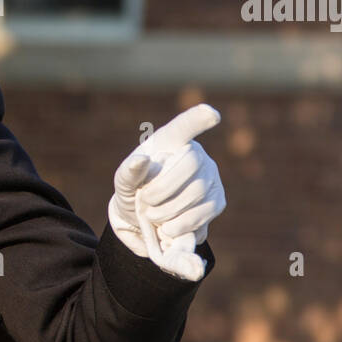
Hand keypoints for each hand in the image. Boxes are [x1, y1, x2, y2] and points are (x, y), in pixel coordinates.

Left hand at [107, 103, 225, 280]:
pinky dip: (183, 224)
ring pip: (197, 191)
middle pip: (191, 162)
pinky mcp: (218, 200)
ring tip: (153, 216)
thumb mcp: (123, 183)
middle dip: (164, 188)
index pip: (184, 125)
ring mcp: (211, 176)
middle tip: (145, 202)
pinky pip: (206, 212)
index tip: (211, 114)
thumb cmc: (134, 192)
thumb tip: (141, 160)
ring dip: (170, 209)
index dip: (197, 118)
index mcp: (169, 141)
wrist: (144, 222)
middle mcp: (195, 153)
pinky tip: (168, 227)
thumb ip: (128, 171)